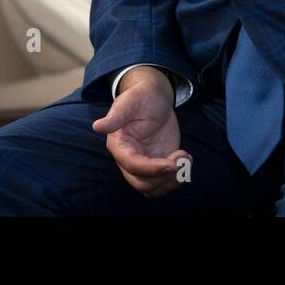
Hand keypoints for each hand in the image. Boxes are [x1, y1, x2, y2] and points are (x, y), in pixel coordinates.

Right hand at [92, 68, 191, 197]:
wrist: (154, 98)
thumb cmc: (140, 96)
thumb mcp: (130, 102)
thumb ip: (116, 116)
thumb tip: (97, 126)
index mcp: (119, 145)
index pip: (132, 165)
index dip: (151, 169)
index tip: (172, 164)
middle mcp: (129, 159)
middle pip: (141, 183)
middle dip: (163, 178)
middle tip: (182, 161)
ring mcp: (144, 164)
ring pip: (153, 188)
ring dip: (172, 180)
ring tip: (186, 159)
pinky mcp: (157, 164)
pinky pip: (164, 182)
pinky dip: (178, 178)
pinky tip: (186, 159)